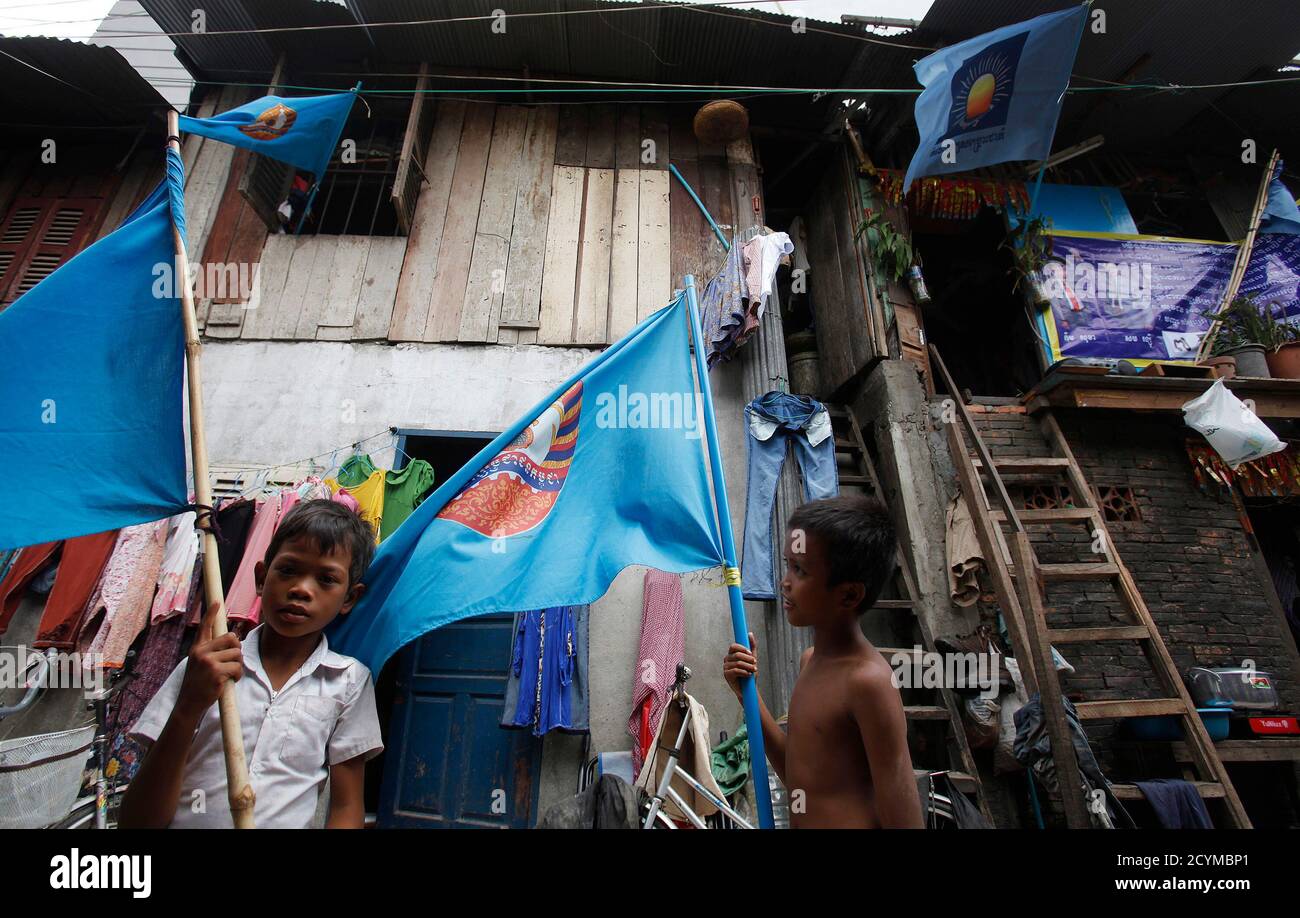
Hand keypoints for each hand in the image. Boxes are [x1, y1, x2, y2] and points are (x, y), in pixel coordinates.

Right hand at [176, 601, 242, 718]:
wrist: (189, 703)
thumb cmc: (197, 683)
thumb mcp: (198, 664)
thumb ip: (210, 652)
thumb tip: (231, 641)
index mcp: (197, 648)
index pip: (205, 627)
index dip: (211, 613)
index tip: (217, 602)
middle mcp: (201, 652)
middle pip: (231, 638)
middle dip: (237, 648)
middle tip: (233, 660)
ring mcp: (208, 662)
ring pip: (237, 654)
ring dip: (238, 665)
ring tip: (229, 674)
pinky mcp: (216, 672)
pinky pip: (238, 667)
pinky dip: (237, 675)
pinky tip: (229, 681)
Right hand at [723, 632, 757, 701]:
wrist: (748, 689)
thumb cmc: (749, 674)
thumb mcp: (753, 659)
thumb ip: (752, 646)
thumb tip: (750, 633)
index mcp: (732, 654)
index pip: (733, 646)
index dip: (742, 648)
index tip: (750, 653)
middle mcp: (727, 659)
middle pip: (737, 654)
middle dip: (748, 658)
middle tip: (755, 663)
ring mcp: (725, 667)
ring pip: (738, 663)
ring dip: (748, 666)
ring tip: (753, 670)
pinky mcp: (726, 675)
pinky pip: (736, 670)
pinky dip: (745, 672)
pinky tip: (748, 675)